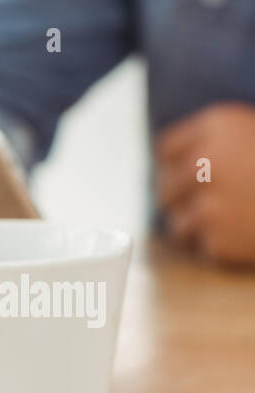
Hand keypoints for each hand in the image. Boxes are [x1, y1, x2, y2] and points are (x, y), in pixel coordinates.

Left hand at [156, 102, 254, 264]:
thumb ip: (218, 143)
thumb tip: (171, 163)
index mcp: (215, 126)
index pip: (166, 150)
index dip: (176, 166)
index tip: (190, 176)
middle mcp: (205, 161)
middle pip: (166, 188)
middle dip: (181, 199)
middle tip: (209, 206)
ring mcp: (210, 201)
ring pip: (179, 223)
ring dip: (199, 226)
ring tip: (232, 220)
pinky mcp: (218, 237)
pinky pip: (204, 246)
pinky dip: (221, 245)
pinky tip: (246, 234)